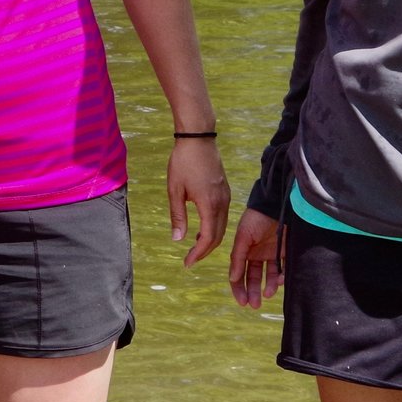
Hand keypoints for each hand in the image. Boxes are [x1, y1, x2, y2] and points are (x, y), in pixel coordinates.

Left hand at [166, 139, 230, 267]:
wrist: (198, 139)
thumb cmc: (183, 162)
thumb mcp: (175, 190)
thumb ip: (178, 216)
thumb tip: (177, 239)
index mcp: (210, 204)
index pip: (208, 238)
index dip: (198, 253)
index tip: (187, 263)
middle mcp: (222, 203)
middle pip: (218, 236)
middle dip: (205, 251)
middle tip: (190, 259)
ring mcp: (226, 197)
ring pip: (222, 226)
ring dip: (210, 239)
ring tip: (194, 247)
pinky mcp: (225, 191)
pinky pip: (223, 216)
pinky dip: (214, 227)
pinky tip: (201, 228)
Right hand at [227, 207, 284, 308]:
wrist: (277, 205)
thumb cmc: (256, 218)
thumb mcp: (243, 237)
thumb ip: (238, 257)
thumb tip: (233, 278)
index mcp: (244, 252)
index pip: (239, 274)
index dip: (239, 288)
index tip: (242, 302)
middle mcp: (257, 255)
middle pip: (253, 278)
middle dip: (253, 292)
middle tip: (254, 305)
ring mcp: (271, 254)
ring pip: (269, 276)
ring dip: (268, 287)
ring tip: (268, 293)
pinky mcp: (285, 252)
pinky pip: (283, 268)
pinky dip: (282, 277)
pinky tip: (280, 281)